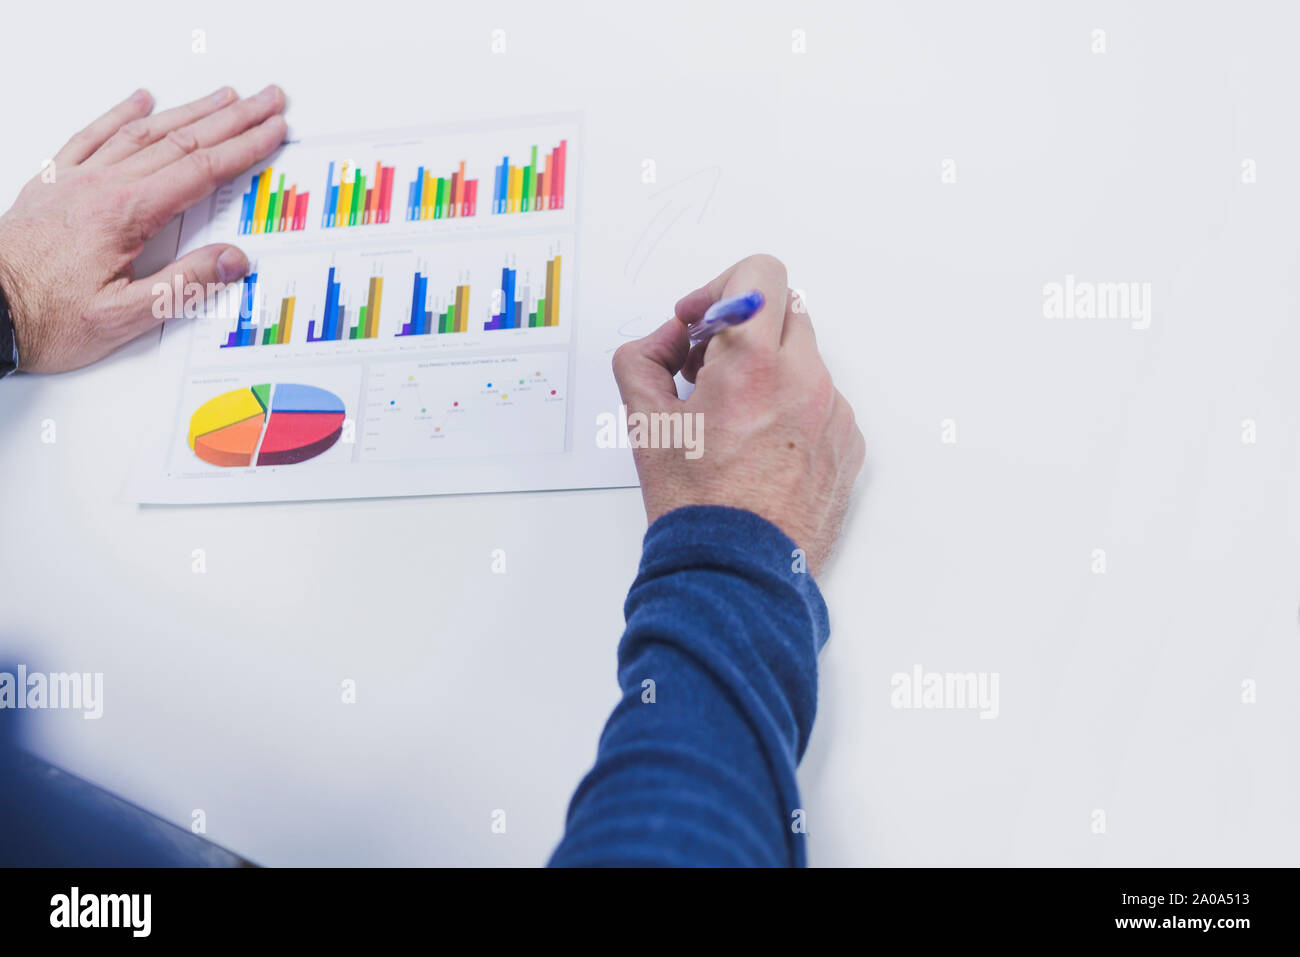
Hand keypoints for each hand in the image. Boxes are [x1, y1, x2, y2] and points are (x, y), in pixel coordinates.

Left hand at [0, 85, 286, 372]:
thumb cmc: (45, 319)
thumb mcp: (124, 317)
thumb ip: (184, 285)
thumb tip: (232, 259)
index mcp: (125, 214)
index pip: (201, 172)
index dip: (244, 149)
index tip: (273, 131)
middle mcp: (101, 186)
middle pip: (181, 142)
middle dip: (232, 119)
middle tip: (265, 100)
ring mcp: (76, 180)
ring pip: (143, 132)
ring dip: (189, 111)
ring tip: (223, 97)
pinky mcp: (54, 184)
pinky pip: (92, 136)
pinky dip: (120, 114)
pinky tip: (140, 100)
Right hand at [612, 254, 864, 574]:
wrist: (737, 573)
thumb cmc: (694, 505)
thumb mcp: (644, 422)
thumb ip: (645, 357)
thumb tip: (670, 339)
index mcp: (754, 362)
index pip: (760, 273)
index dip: (721, 288)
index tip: (700, 322)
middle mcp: (806, 379)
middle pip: (783, 312)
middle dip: (741, 330)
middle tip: (706, 370)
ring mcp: (835, 412)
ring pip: (803, 359)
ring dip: (767, 370)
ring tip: (731, 420)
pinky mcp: (850, 444)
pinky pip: (822, 401)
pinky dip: (791, 408)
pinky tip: (759, 449)